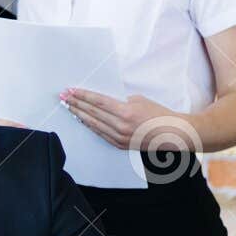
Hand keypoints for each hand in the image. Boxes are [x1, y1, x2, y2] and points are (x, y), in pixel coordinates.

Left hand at [58, 88, 176, 150]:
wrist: (171, 133)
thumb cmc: (157, 113)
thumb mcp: (138, 100)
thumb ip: (119, 100)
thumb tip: (101, 100)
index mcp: (126, 111)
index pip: (98, 101)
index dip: (82, 95)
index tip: (71, 90)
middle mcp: (121, 125)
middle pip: (92, 113)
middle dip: (76, 103)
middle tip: (64, 97)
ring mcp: (119, 137)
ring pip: (93, 124)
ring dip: (79, 115)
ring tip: (69, 107)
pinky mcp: (119, 144)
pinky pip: (100, 134)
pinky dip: (90, 126)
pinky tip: (82, 119)